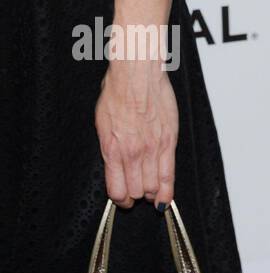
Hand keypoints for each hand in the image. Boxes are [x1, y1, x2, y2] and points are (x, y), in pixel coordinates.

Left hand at [95, 58, 178, 208]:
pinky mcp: (168, 143)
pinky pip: (169, 175)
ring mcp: (152, 149)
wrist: (136, 73)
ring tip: (148, 191)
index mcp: (111, 148)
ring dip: (150, 193)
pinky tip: (164, 199)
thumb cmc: (117, 91)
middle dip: (134, 196)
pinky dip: (167, 191)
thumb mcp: (102, 121)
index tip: (121, 198)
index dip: (119, 199)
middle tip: (135, 193)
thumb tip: (113, 163)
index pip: (116, 189)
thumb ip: (110, 145)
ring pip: (153, 188)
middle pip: (135, 192)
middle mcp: (132, 153)